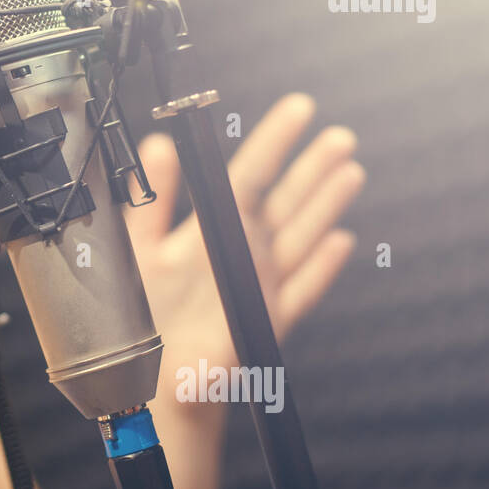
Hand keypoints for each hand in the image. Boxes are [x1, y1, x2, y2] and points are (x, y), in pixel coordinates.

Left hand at [124, 93, 363, 416]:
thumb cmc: (143, 314)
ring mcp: (261, 283)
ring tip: (349, 171)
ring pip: (301, 236)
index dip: (273, 140)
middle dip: (313, 167)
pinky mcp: (269, 319)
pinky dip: (322, 268)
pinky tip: (341, 241)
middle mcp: (242, 250)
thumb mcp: (139, 247)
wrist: (151, 380)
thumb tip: (158, 145)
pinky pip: (302, 290)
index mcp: (212, 228)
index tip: (298, 109)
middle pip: (286, 200)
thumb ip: (151, 200)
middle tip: (339, 136)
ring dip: (325, 204)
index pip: (248, 173)